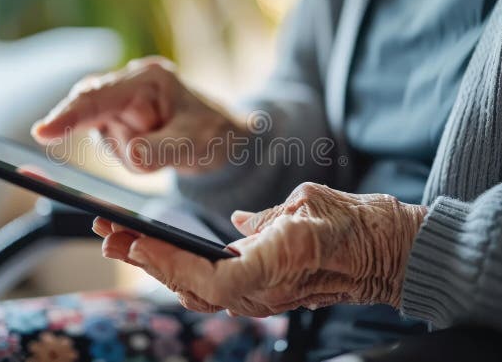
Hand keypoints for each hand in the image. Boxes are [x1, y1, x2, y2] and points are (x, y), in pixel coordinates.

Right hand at [32, 56, 245, 172]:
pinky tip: (155, 150)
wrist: (227, 140)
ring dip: (127, 153)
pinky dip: (129, 155)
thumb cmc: (216, 135)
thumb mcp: (197, 144)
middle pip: (91, 111)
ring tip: (164, 149)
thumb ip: (165, 149)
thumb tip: (134, 157)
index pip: (99, 96)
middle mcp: (131, 84)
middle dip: (111, 138)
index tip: (42, 133)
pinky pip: (111, 143)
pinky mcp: (120, 119)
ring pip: (102, 135)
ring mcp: (123, 102)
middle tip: (143, 151)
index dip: (69, 115)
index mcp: (149, 80)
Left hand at [94, 182, 426, 316]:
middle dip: (148, 262)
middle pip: (193, 287)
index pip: (208, 276)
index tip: (134, 243)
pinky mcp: (267, 295)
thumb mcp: (306, 203)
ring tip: (124, 245)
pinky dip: (185, 276)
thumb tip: (235, 226)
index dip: (167, 263)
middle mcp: (266, 291)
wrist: (390, 253)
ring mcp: (266, 299)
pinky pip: (217, 293)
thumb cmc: (358, 224)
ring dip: (160, 269)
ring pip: (200, 294)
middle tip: (111, 236)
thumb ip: (263, 219)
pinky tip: (164, 259)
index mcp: (275, 265)